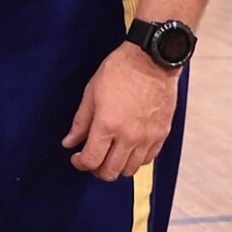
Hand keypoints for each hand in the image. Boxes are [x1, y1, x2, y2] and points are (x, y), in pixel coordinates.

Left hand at [62, 42, 179, 180]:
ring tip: (109, 154)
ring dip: (116, 167)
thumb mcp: (91, 93)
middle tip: (91, 158)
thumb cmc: (120, 71)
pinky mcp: (162, 134)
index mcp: (107, 125)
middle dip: (96, 169)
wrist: (152, 59)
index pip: (91, 161)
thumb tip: (69, 142)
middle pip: (110, 172)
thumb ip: (80, 122)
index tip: (77, 158)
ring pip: (130, 170)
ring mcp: (148, 137)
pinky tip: (127, 148)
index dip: (80, 164)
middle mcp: (129, 136)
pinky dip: (135, 159)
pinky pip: (148, 159)